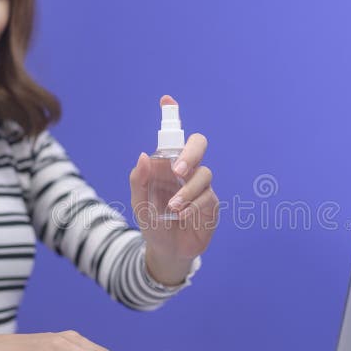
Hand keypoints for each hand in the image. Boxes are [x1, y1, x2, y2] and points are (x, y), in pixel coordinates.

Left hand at [130, 100, 219, 283]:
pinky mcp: (211, 204)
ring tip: (172, 209)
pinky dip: (194, 206)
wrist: (166, 251)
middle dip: (191, 152)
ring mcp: (200, 186)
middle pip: (199, 145)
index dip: (172, 114)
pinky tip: (183, 217)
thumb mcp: (138, 203)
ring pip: (203, 175)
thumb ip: (138, 180)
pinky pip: (208, 197)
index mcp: (167, 165)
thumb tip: (144, 155)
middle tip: (178, 169)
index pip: (173, 136)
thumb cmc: (152, 223)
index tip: (167, 100)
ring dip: (187, 191)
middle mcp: (186, 171)